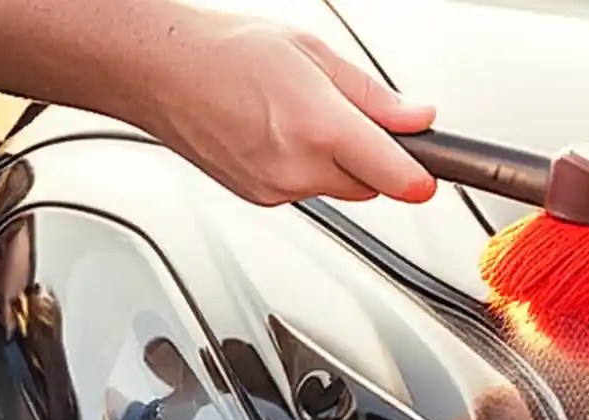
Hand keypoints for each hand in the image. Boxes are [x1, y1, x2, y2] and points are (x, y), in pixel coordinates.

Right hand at [134, 16, 436, 205]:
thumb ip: (374, 96)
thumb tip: (418, 118)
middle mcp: (299, 166)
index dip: (421, 178)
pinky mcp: (260, 198)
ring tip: (299, 117)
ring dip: (336, 163)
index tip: (430, 176)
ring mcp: (276, 188)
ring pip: (340, 189)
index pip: (397, 177)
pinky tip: (276, 134)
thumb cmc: (225, 52)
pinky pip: (306, 191)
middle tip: (344, 116)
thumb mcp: (314, 54)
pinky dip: (304, 169)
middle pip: (371, 185)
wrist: (157, 70)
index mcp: (321, 127)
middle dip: (372, 158)